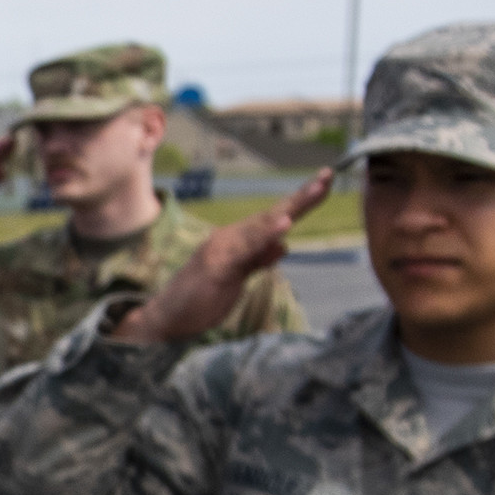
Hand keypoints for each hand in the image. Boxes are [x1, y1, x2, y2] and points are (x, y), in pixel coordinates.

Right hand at [112, 170, 333, 345]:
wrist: (166, 317)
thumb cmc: (200, 299)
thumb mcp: (237, 279)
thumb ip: (258, 260)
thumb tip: (283, 246)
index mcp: (238, 241)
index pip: (275, 218)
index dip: (301, 201)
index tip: (326, 182)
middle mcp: (231, 237)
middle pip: (273, 214)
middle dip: (302, 196)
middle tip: (328, 176)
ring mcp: (222, 249)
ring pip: (262, 225)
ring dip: (290, 208)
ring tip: (314, 192)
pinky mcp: (216, 265)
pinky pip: (245, 249)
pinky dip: (264, 236)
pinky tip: (283, 228)